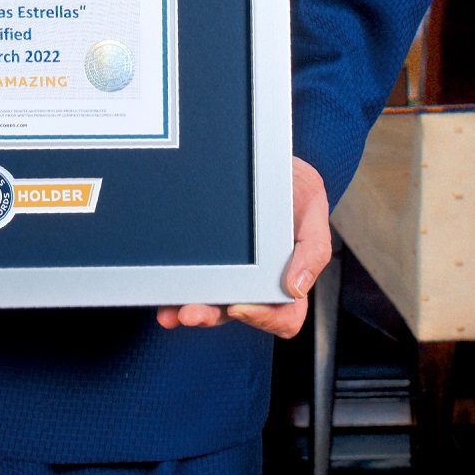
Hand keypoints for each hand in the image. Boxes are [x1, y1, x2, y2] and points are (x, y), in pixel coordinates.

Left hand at [155, 156, 330, 338]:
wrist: (264, 156)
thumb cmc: (292, 185)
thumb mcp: (311, 206)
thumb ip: (313, 248)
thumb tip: (296, 288)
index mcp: (286, 276)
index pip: (283, 316)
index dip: (263, 318)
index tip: (240, 305)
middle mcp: (256, 280)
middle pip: (234, 314)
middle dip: (210, 316)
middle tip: (190, 312)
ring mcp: (228, 272)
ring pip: (208, 303)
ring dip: (188, 310)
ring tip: (170, 310)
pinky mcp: (204, 258)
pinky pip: (188, 281)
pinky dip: (173, 292)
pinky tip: (162, 293)